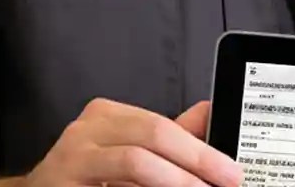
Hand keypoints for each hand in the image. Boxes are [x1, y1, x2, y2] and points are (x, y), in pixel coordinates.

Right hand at [24, 99, 243, 186]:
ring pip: (134, 161)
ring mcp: (71, 160)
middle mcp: (85, 132)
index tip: (231, 171)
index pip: (161, 124)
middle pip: (151, 135)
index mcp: (105, 117)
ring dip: (176, 181)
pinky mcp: (63, 186)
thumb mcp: (130, 153)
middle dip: (196, 161)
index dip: (201, 149)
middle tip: (227, 181)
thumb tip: (211, 114)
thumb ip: (170, 138)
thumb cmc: (88, 180)